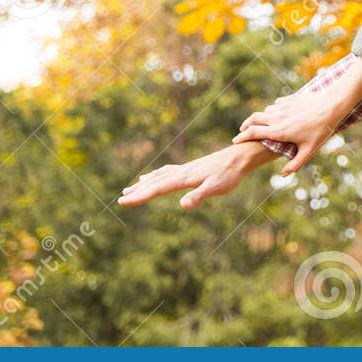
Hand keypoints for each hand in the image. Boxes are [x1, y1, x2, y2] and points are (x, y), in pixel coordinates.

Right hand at [118, 142, 274, 208]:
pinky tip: (152, 177)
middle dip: (137, 191)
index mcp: (184, 178)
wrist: (240, 157)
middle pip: (154, 182)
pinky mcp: (190, 168)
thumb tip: (182, 205)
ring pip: (159, 176)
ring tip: (129, 189)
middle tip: (121, 199)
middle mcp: (181, 172)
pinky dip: (155, 176)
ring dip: (144, 183)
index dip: (140, 196)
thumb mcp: (216, 188)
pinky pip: (166, 172)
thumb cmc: (229, 174)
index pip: (157, 188)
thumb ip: (199, 196)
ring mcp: (185, 169)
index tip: (123, 202)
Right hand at [232, 87, 346, 174]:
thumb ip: (295, 164)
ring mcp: (283, 106)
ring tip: (261, 125)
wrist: (332, 104)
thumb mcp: (310, 150)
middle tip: (242, 131)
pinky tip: (276, 113)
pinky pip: (276, 104)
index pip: (253, 133)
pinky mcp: (291, 99)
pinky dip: (272, 109)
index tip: (235, 141)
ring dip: (260, 117)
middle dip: (245, 126)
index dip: (241, 137)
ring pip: (265, 111)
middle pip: (253, 119)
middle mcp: (277, 117)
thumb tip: (284, 174)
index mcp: (279, 131)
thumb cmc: (322, 129)